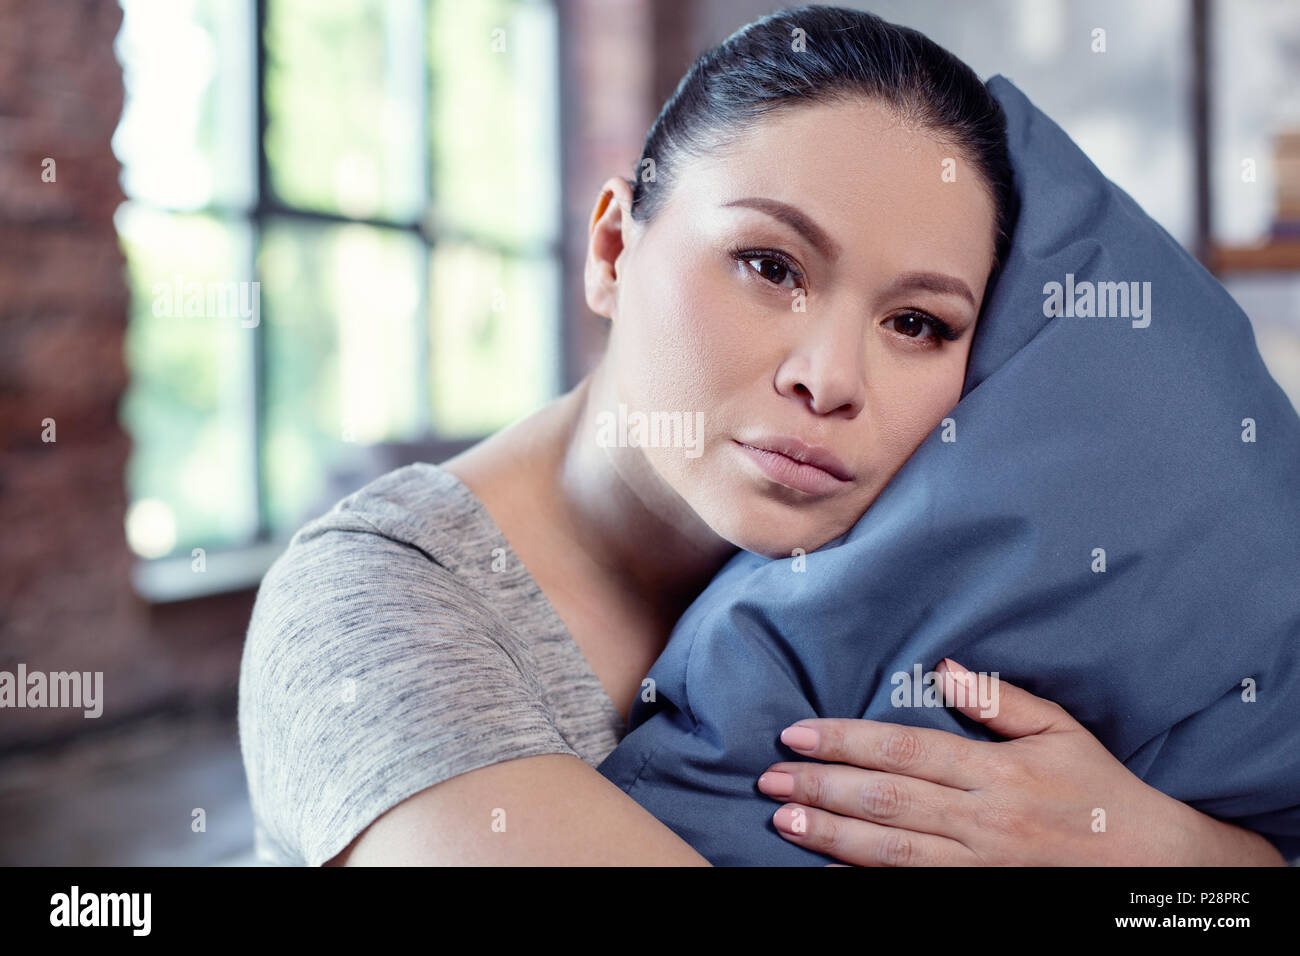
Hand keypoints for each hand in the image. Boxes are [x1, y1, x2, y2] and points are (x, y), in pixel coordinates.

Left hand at [755, 658, 1284, 865]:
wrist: (1151, 867)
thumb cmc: (1100, 791)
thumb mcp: (1061, 731)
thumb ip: (999, 700)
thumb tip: (942, 666)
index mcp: (995, 772)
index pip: (902, 751)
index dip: (843, 741)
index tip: (796, 734)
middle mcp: (980, 820)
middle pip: (884, 800)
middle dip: (820, 787)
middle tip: (769, 777)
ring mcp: (977, 866)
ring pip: (889, 850)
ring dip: (829, 834)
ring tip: (782, 819)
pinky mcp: (977, 896)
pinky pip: (911, 887)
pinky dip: (864, 876)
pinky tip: (828, 864)